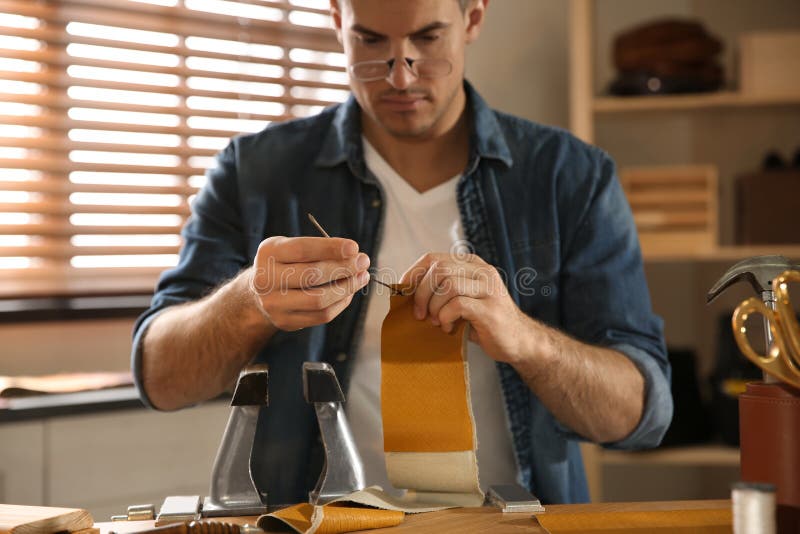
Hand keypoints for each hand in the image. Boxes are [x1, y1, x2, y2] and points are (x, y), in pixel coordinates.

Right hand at [251, 236, 369, 330]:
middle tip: (363, 262)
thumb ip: (319, 249)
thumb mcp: (291, 248)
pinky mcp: (285, 322)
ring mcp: (274, 304)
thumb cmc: (284, 264)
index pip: (303, 250)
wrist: (258, 292)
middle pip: (312, 275)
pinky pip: (321, 316)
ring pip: (319, 299)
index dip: (330, 248)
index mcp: (269, 253)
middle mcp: (266, 279)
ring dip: (346, 288)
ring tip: (361, 278)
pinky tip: (349, 293)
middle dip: (344, 268)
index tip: (354, 248)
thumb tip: (354, 255)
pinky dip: (340, 303)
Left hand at [400, 252, 532, 363]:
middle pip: (439, 269)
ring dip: (434, 307)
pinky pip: (458, 304)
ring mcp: (489, 288)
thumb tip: (407, 293)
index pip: (434, 258)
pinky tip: (448, 327)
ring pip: (448, 285)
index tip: (404, 291)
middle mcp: (482, 271)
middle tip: (420, 313)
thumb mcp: (463, 300)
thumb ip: (442, 291)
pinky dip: (446, 317)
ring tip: (437, 322)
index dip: (414, 273)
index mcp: (472, 265)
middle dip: (422, 293)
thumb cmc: (485, 322)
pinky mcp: (490, 308)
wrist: (519, 342)